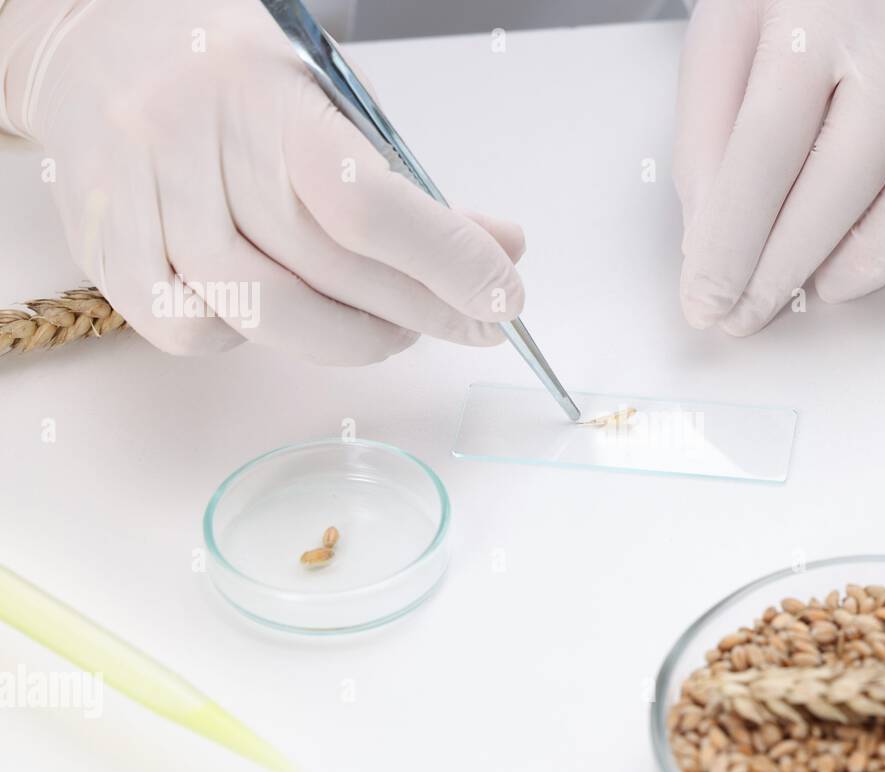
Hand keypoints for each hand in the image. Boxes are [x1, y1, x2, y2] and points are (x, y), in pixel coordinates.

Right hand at [0, 0, 523, 363]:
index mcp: (260, 89)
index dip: (446, 262)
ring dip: (350, 338)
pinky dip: (256, 340)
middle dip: (422, 310)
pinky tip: (287, 312)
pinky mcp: (104, 249)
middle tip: (472, 322)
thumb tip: (500, 253)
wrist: (97, 35)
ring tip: (392, 329)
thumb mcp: (331, 98)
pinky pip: (195, 331)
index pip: (366, 201)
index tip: (503, 299)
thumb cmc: (237, 74)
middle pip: (325, 267)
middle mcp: (187, 138)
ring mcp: (136, 197)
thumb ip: (411, 181)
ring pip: (261, 312)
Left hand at [673, 0, 884, 335]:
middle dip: (791, 266)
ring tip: (827, 283)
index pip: (765, 153)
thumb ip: (706, 145)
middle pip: (849, 175)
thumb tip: (712, 247)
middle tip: (752, 311)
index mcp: (805, 19)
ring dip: (878, 253)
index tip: (710, 301)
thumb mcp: (717, 48)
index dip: (735, 244)